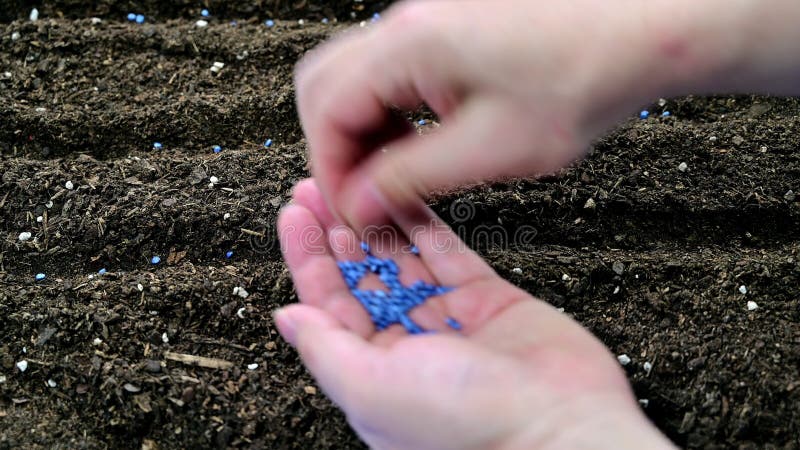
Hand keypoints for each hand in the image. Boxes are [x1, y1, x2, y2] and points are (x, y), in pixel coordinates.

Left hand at [274, 179, 674, 449]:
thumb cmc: (466, 428)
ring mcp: (448, 321)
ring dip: (374, 223)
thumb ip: (326, 349)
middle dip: (336, 233)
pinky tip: (403, 198)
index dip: (308, 258)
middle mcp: (407, 345)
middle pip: (361, 277)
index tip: (295, 216)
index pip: (327, 304)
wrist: (558, 429)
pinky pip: (447, 254)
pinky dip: (423, 226)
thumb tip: (287, 318)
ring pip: (402, 261)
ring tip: (353, 184)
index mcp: (372, 372)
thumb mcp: (371, 390)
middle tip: (319, 189)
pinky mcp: (488, 300)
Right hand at [295, 0, 671, 229]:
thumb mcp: (492, 149)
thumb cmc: (585, 77)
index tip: (353, 211)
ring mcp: (424, 23)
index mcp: (410, 44)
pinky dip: (389, 117)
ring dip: (362, 133)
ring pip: (353, 80)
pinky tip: (419, 146)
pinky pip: (389, 75)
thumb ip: (412, 178)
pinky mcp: (445, 32)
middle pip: (323, 86)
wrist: (641, 30)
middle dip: (334, 148)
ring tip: (394, 177)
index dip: (331, 172)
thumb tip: (360, 201)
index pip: (327, 111)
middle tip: (363, 194)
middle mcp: (407, 24)